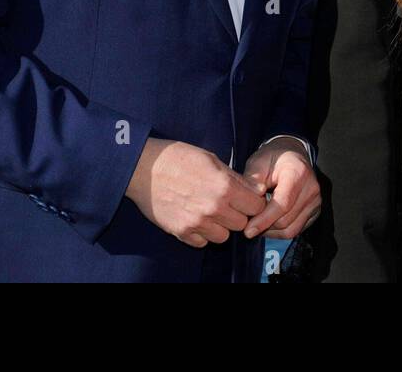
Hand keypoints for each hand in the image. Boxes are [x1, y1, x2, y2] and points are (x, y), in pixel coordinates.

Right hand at [125, 137, 268, 247]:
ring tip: (211, 211)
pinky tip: (196, 218)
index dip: (253, 201)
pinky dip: (202, 233)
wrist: (143, 167)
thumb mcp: (212, 159)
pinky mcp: (181, 232)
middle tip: (228, 204)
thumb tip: (257, 190)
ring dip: (220, 226)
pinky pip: (202, 242)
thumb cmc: (178, 158)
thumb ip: (236, 178)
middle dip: (238, 214)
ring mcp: (196, 222)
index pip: (256, 206)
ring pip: (223, 237)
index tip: (246, 198)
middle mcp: (213, 208)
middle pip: (242, 224)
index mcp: (224, 186)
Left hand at [241, 136, 320, 240]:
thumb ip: (252, 182)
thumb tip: (248, 204)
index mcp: (298, 173)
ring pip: (291, 230)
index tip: (248, 230)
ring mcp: (315, 201)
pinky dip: (279, 232)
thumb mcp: (258, 163)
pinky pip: (296, 230)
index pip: (282, 204)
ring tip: (257, 223)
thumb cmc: (272, 159)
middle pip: (286, 220)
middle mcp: (311, 189)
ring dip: (271, 232)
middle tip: (247, 225)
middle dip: (264, 227)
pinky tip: (268, 222)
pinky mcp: (314, 211)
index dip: (264, 220)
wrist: (291, 155)